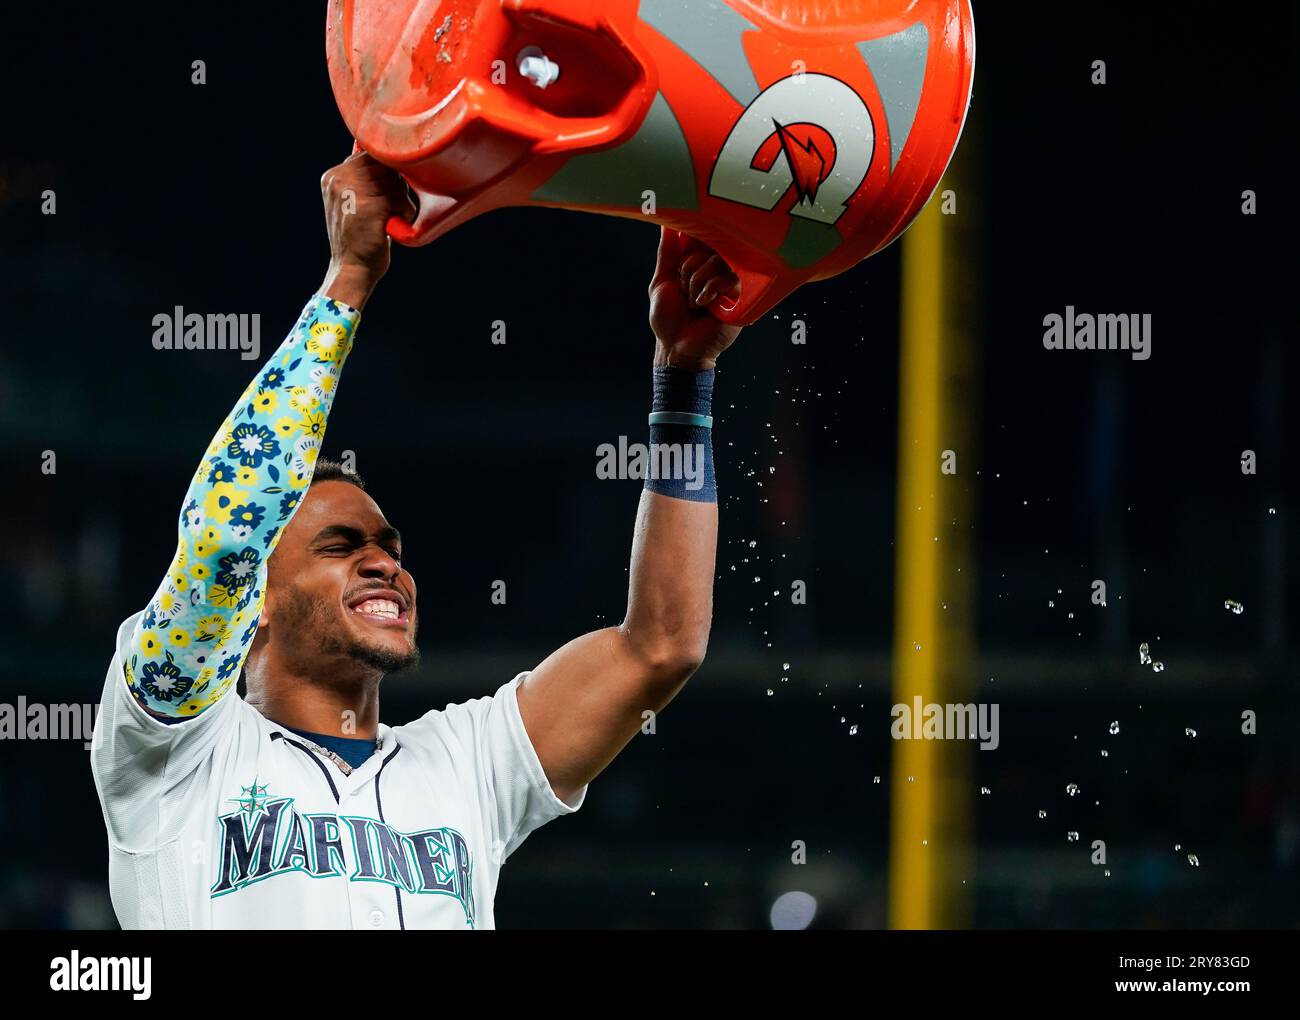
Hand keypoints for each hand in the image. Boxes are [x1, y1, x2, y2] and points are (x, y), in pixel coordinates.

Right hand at [318, 151, 416, 309]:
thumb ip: (361, 178)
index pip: (368, 154)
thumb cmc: (358, 236)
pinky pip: (399, 198)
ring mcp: (352, 192)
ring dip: (402, 199)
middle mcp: (338, 180)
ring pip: (394, 181)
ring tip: (392, 215)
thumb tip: (383, 152)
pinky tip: (395, 223)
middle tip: (392, 205)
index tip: (386, 192)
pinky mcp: (369, 207)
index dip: (386, 171)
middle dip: (395, 184)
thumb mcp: (350, 201)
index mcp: (332, 176)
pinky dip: (405, 211)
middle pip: (383, 165)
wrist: (352, 269)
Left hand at [648, 228, 742, 370]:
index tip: (680, 254)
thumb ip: (667, 252)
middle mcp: (716, 269)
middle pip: (709, 244)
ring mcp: (730, 281)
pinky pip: (729, 276)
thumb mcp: (661, 282)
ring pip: (718, 259)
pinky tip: (704, 305)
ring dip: (698, 281)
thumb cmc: (669, 319)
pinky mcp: (742, 295)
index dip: (690, 240)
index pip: (700, 236)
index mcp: (698, 263)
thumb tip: (667, 223)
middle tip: (682, 288)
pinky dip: (711, 289)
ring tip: (692, 302)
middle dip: (689, 267)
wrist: (678, 348)